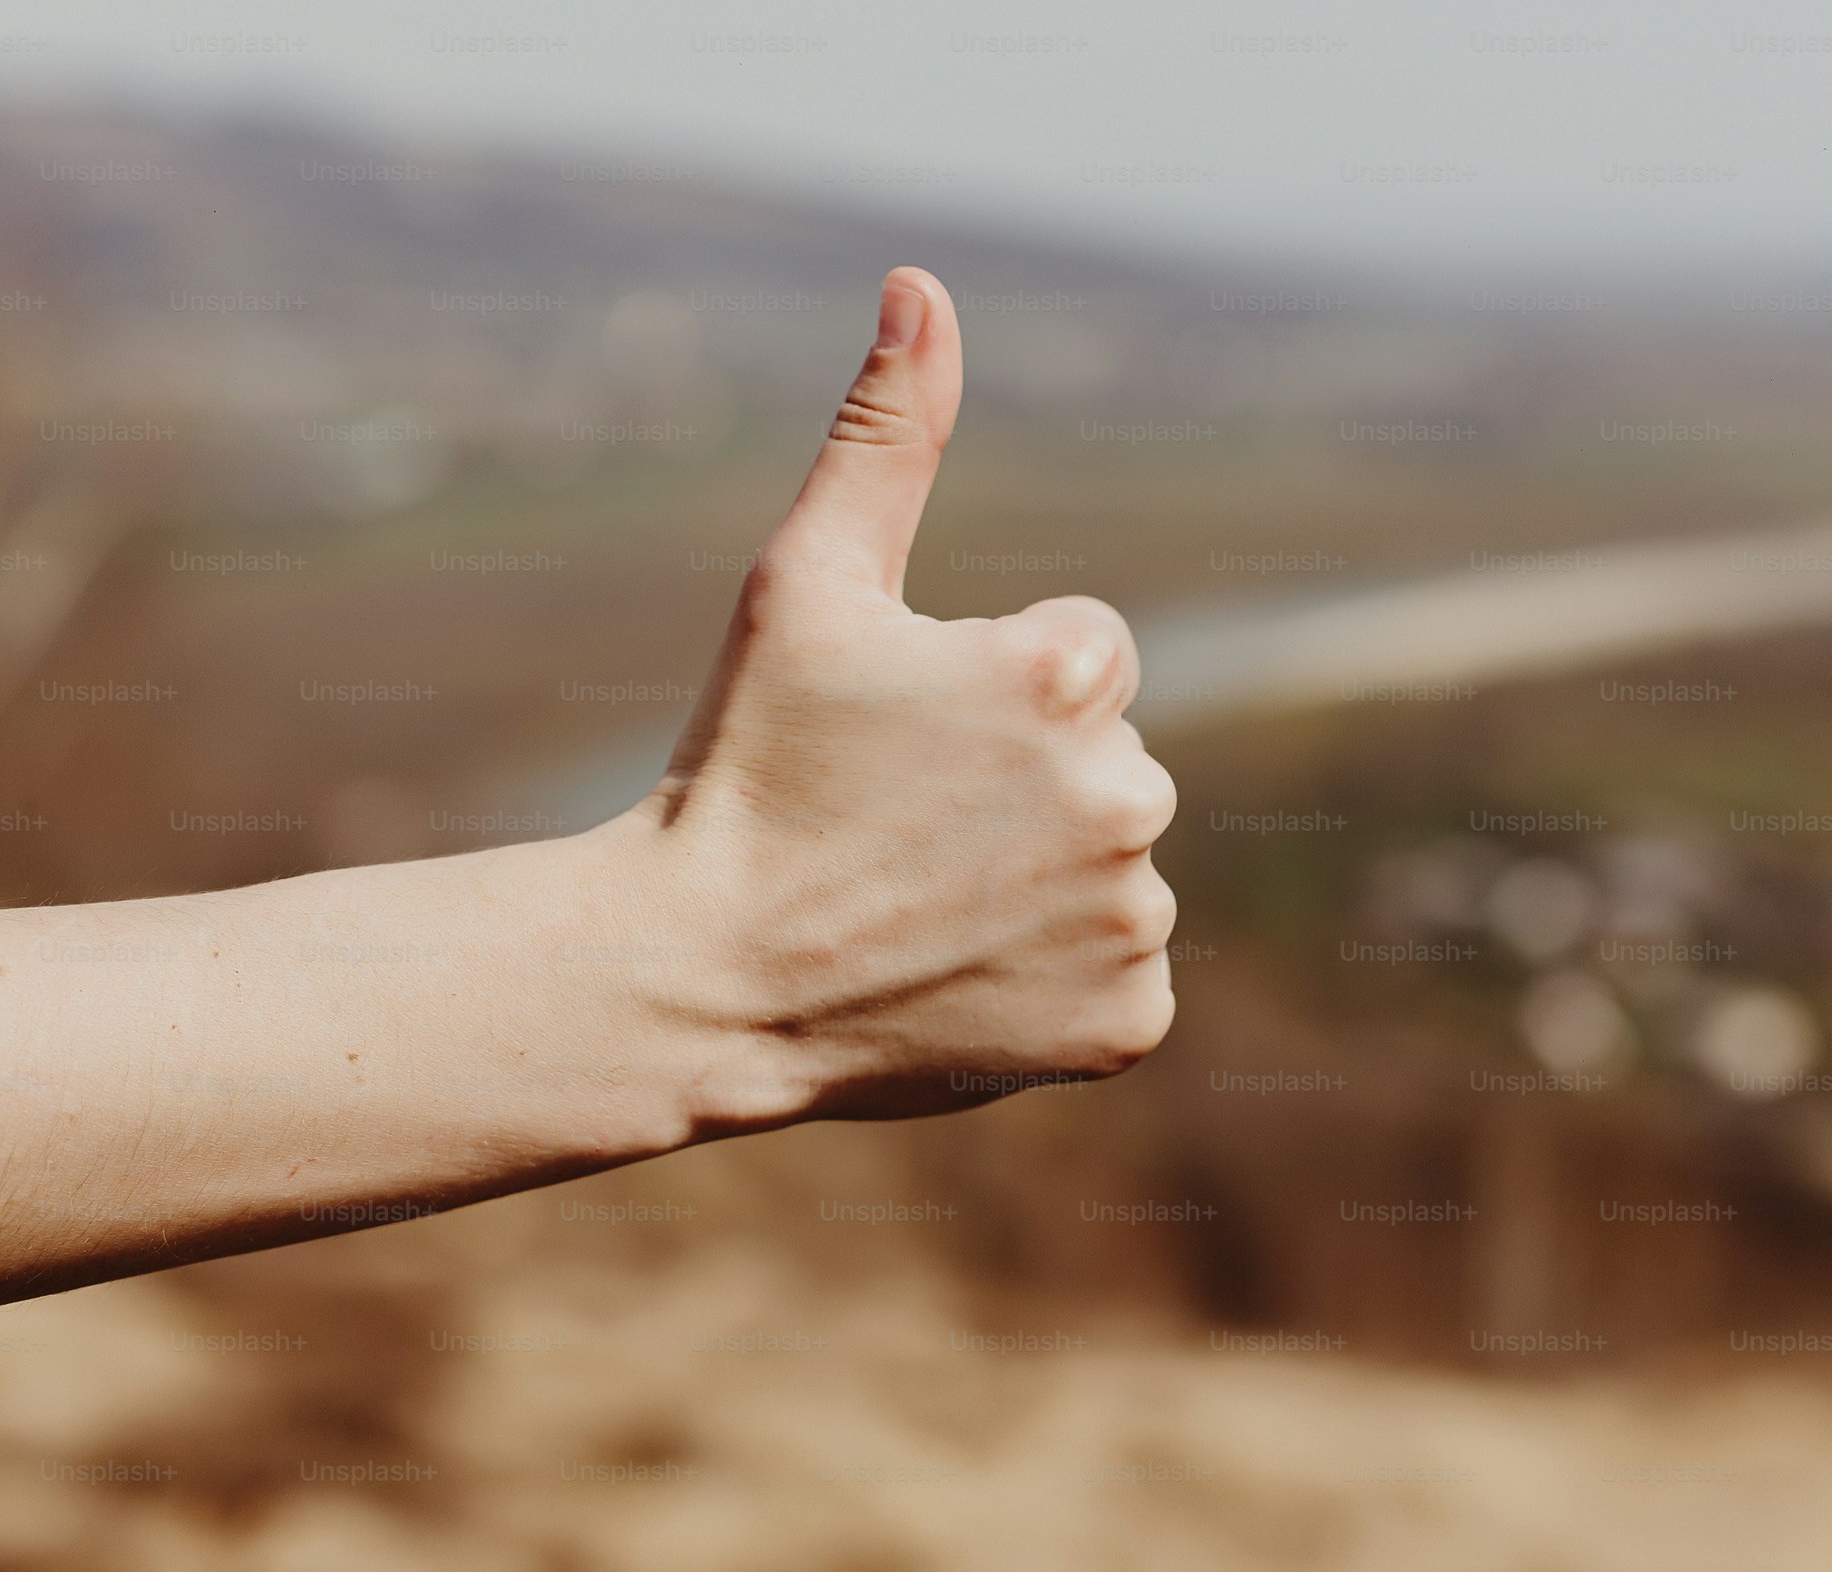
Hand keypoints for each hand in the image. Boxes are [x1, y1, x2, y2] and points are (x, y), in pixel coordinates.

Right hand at [610, 268, 1178, 1125]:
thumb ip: (887, 433)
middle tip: (904, 831)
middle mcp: (1127, 794)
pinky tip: (963, 977)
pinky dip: (1060, 983)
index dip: (992, 694)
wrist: (699, 977)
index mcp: (1068, 674)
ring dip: (1044, 883)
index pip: (1088, 659)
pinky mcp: (1127, 1024)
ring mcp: (1132, 919)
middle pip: (1108, 763)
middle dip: (1025, 788)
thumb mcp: (805, 582)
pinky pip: (1123, 980)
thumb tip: (923, 286)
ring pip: (1114, 870)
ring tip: (925, 907)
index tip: (906, 744)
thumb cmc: (746, 766)